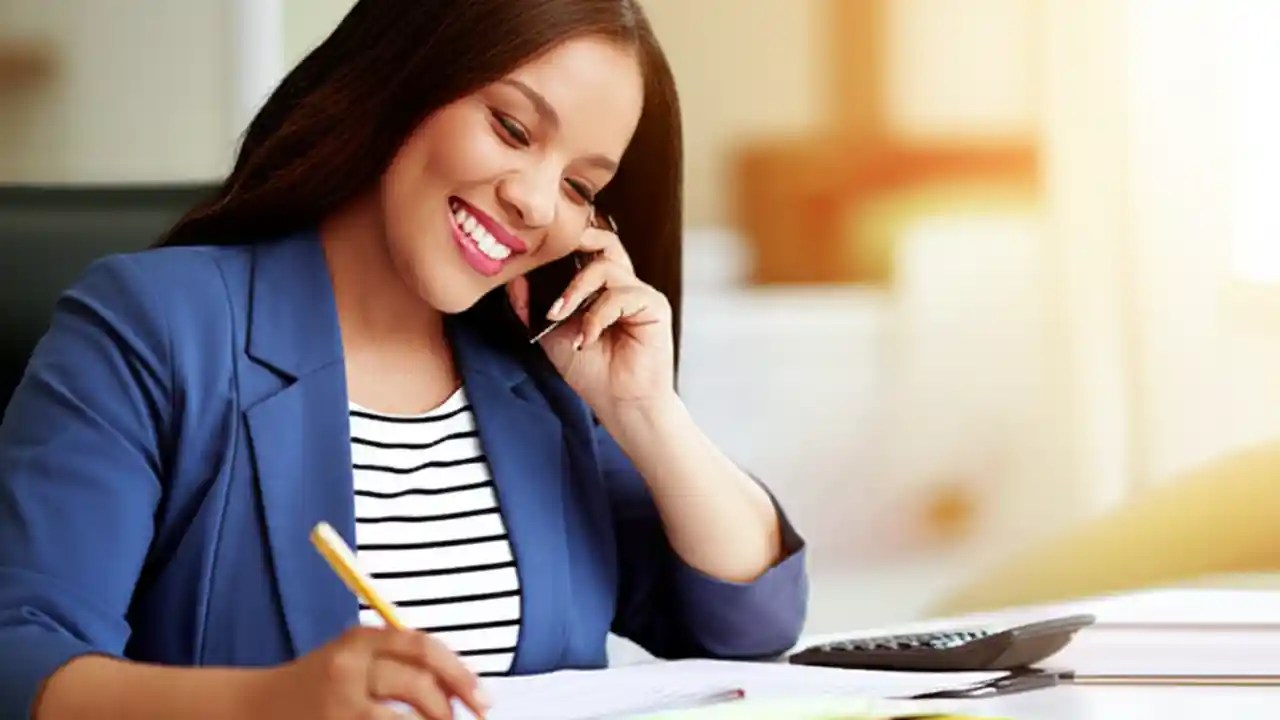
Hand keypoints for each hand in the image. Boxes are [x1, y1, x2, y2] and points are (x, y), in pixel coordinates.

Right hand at [251, 626, 488, 719]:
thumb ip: (399, 663)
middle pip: (418, 685)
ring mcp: (338, 707)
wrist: (253, 709)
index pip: (422, 648)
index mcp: (358, 640)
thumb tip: (463, 688)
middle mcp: (347, 669)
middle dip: (448, 710)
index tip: (483, 699)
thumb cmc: (319, 686)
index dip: (460, 674)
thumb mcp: (353, 659)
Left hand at [506, 224, 674, 417]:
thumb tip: (514, 280)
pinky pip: (621, 296)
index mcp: (600, 285)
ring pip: (606, 266)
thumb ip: (533, 308)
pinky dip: (597, 316)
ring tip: (558, 316)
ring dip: (576, 290)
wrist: (620, 404)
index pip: (585, 247)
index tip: (533, 248)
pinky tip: (586, 338)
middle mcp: (621, 283)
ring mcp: (638, 292)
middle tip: (547, 255)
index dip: (564, 241)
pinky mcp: (654, 305)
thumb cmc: (592, 371)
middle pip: (603, 240)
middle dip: (574, 243)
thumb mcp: (550, 335)